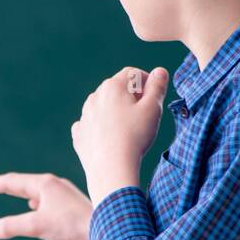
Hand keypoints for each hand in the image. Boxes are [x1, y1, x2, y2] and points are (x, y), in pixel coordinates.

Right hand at [0, 172, 92, 239]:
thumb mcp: (38, 226)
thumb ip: (12, 226)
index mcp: (45, 184)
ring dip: (20, 190)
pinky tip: (35, 205)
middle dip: (4, 183)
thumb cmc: (72, 226)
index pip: (12, 182)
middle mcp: (54, 185)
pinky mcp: (71, 207)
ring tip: (10, 190)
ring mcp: (64, 195)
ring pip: (35, 190)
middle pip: (23, 182)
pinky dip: (34, 199)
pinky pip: (46, 199)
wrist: (107, 232)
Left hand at [71, 66, 167, 205]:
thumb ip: (157, 87)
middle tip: (144, 115)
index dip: (147, 82)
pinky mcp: (80, 134)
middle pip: (117, 88)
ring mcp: (84, 116)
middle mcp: (94, 97)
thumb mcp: (153, 109)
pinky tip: (111, 138)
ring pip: (103, 106)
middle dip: (131, 96)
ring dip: (116, 112)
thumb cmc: (135, 136)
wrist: (111, 168)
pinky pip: (92, 124)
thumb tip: (159, 71)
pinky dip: (101, 127)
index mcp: (112, 86)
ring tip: (129, 129)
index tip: (155, 98)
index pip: (133, 73)